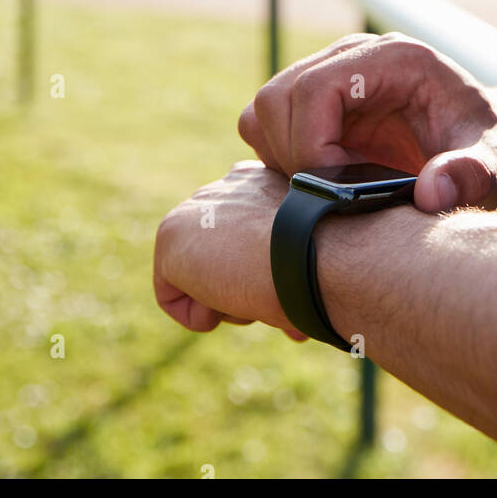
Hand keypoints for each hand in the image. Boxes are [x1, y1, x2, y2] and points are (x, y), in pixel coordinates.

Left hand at [153, 161, 307, 338]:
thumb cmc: (327, 255)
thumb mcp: (309, 246)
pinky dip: (202, 316)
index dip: (265, 271)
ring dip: (228, 298)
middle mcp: (222, 187)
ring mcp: (192, 211)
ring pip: (201, 278)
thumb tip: (288, 295)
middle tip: (276, 297)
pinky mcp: (169, 241)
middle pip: (221, 259)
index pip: (247, 235)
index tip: (292, 288)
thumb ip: (286, 253)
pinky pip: (174, 300)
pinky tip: (234, 297)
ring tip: (258, 291)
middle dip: (242, 286)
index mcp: (260, 181)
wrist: (310, 252)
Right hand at [239, 32, 496, 212]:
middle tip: (337, 194)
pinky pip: (266, 126)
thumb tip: (430, 195)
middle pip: (276, 97)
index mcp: (393, 57)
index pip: (315, 89)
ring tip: (334, 188)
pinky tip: (326, 183)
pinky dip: (281, 160)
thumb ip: (472, 174)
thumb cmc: (493, 146)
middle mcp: (353, 56)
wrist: (489, 139)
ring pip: (264, 111)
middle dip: (295, 156)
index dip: (313, 147)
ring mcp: (330, 75)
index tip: (341, 190)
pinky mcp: (317, 101)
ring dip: (283, 159)